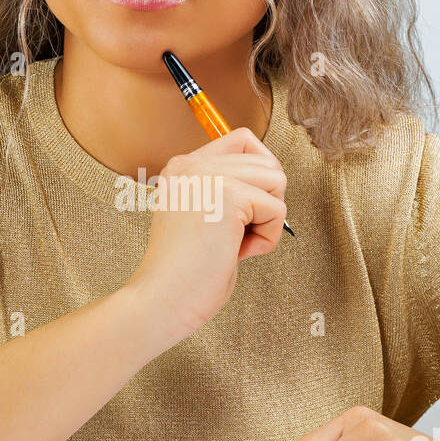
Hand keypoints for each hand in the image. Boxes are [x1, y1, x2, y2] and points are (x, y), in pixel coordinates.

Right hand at [127, 126, 287, 342]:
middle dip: (265, 203)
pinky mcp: (228, 195)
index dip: (259, 175)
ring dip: (267, 220)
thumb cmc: (187, 271)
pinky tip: (235, 253)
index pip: (244, 140)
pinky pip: (277, 210)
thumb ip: (228, 189)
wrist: (162, 300)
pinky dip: (266, 239)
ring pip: (277, 180)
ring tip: (233, 242)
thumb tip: (274, 176)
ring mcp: (209, 176)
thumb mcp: (202, 215)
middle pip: (267, 162)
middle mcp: (193, 164)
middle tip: (233, 234)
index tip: (241, 212)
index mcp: (184, 167)